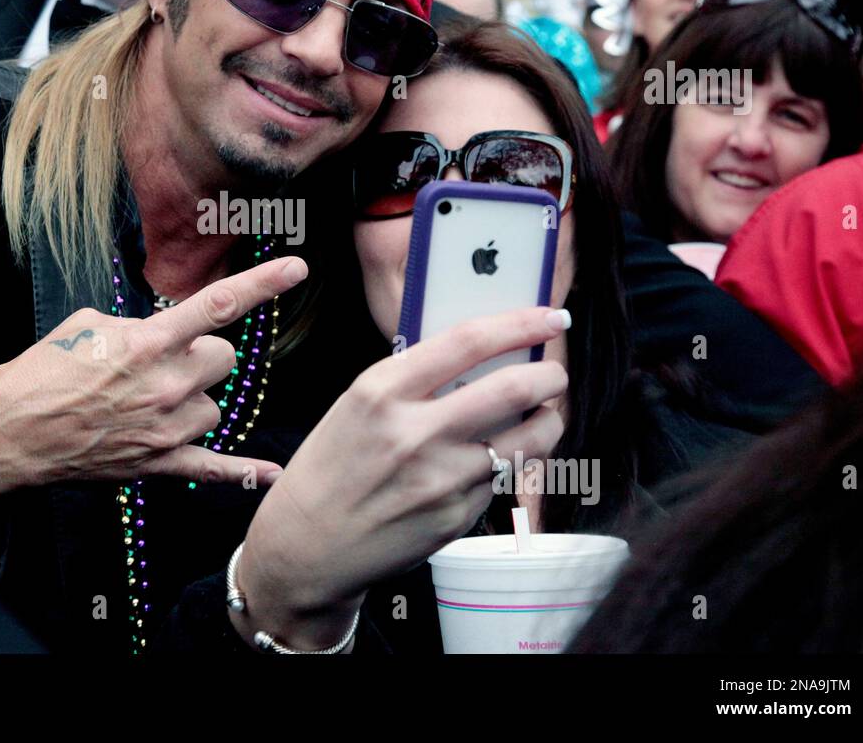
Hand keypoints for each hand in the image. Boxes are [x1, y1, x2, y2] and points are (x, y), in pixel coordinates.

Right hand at [0, 257, 308, 494]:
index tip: (297, 269)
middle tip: (165, 362)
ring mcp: (167, 427)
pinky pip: (214, 468)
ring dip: (195, 400)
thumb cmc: (44, 372)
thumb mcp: (89, 326)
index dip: (262, 284)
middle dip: (202, 356)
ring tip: (152, 403)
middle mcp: (166, 384)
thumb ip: (138, 327)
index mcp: (149, 342)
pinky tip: (274, 473)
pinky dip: (244, 472)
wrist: (10, 430)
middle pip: (223, 361)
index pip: (217, 306)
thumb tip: (163, 334)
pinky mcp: (159, 462)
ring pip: (215, 407)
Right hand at [232, 307, 568, 649]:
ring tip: (543, 414)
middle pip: (514, 388)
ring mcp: (441, 479)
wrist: (307, 544)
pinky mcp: (458, 516)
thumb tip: (483, 354)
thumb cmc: (331, 466)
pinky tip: (494, 459)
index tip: (551, 316)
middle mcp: (415, 432)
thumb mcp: (357, 404)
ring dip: (548, 419)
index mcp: (381, 391)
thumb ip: (414, 378)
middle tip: (554, 372)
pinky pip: (503, 478)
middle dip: (550, 374)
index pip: (467, 341)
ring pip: (530, 438)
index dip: (521, 322)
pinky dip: (510, 462)